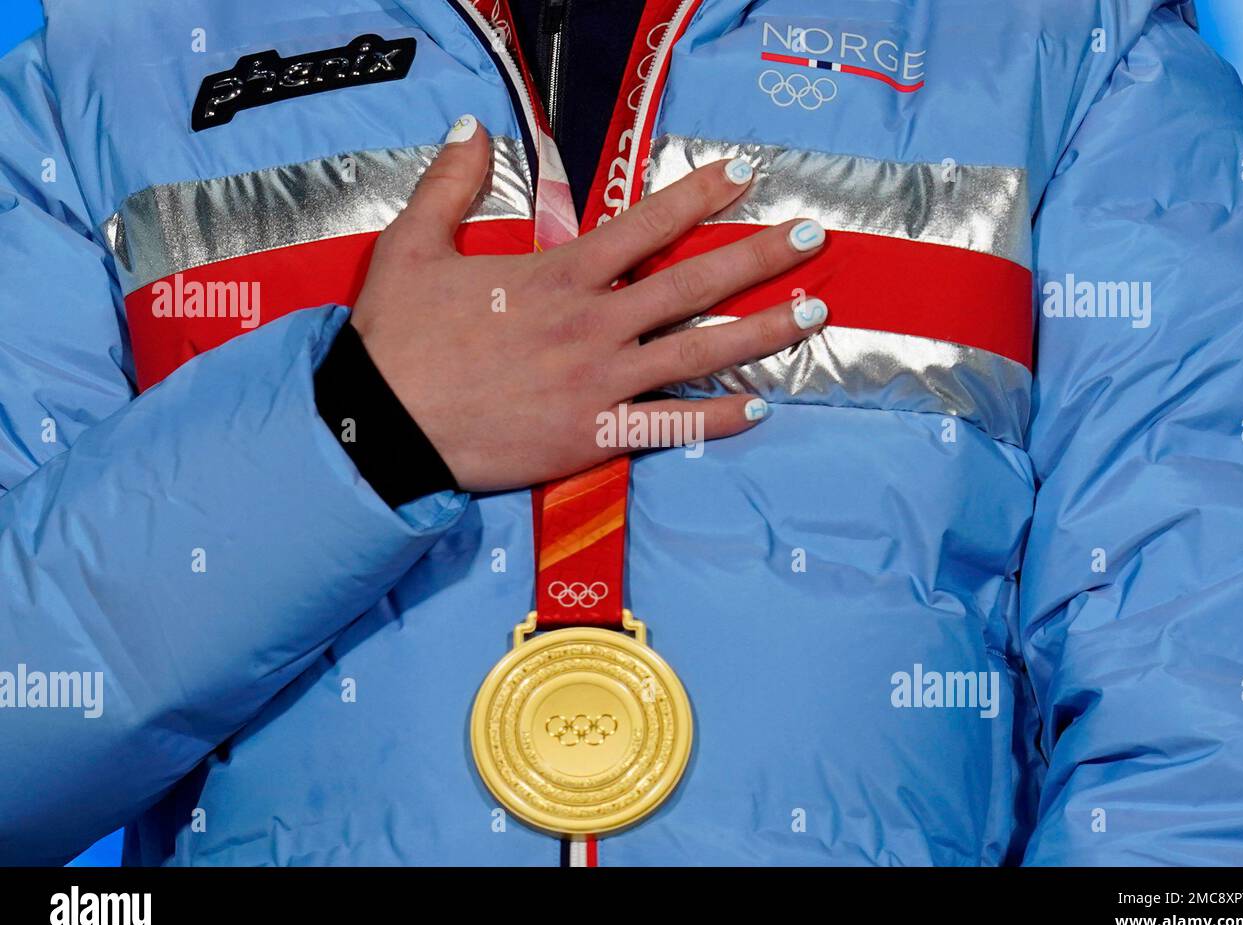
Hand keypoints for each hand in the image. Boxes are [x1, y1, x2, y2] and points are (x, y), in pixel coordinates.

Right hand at [350, 115, 828, 491]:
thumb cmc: (399, 341)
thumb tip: (471, 126)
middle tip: (811, 237)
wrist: (384, 427)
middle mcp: (593, 324)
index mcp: (557, 275)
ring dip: (762, 331)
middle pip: (693, 282)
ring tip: (814, 314)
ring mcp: (600, 382)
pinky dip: (716, 418)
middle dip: (759, 256)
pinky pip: (670, 426)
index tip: (744, 175)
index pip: (644, 225)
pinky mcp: (595, 435)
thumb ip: (448, 184)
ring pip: (700, 351)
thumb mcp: (412, 247)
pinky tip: (759, 408)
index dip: (698, 195)